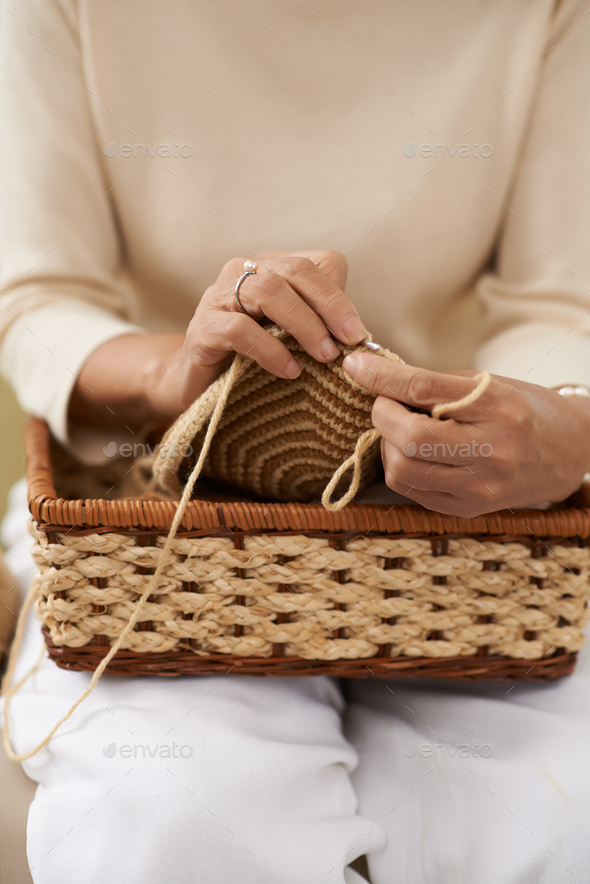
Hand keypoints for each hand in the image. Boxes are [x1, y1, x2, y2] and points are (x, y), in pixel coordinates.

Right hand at [71, 250, 365, 428]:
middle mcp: (243, 273)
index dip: (338, 296)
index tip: (356, 333)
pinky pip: (239, 330)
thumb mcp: (291, 341)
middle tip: (348, 342)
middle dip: (328, 305)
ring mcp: (218, 297)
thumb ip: (321, 330)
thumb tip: (363, 340)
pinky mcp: (201, 328)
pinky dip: (269, 349)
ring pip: (267, 292)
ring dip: (303, 324)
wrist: (196, 389)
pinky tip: (288, 371)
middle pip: (293, 270)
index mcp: (270, 269)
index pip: (313, 264)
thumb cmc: (252, 363)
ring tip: (323, 356)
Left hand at [343, 353, 589, 516]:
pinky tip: (411, 452)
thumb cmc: (520, 408)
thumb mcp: (487, 383)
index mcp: (499, 407)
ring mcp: (481, 486)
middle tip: (385, 403)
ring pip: (402, 469)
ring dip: (387, 444)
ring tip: (400, 429)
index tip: (356, 367)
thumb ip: (434, 383)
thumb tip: (374, 376)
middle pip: (410, 437)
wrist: (566, 453)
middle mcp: (493, 450)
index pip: (424, 390)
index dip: (382, 378)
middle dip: (382, 415)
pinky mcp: (468, 509)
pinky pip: (410, 490)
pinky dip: (398, 466)